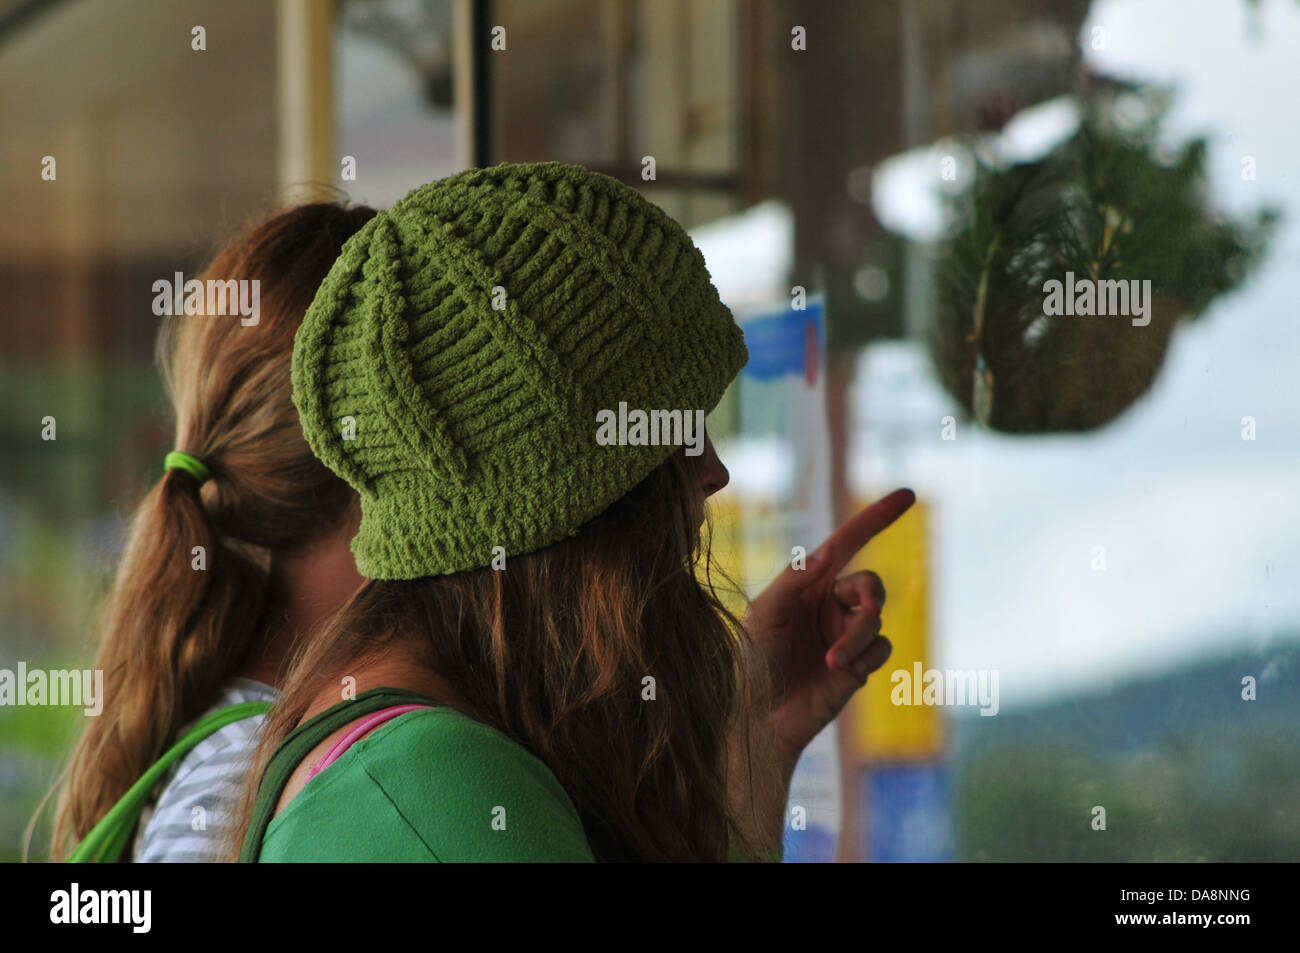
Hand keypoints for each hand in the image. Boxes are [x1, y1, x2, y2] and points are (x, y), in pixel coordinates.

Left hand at [741, 488, 915, 766]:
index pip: (845, 544)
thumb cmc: (752, 661)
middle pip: (869, 583)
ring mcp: (845, 634)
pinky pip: (881, 648)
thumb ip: (795, 579)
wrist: (759, 717)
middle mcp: (829, 605)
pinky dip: (865, 655)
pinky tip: (843, 670)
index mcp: (807, 584)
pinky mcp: (858, 664)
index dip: (876, 518)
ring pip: (875, 619)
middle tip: (863, 607)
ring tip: (832, 660)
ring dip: (857, 636)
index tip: (908, 495)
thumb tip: (825, 550)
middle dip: (869, 594)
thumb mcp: (765, 612)